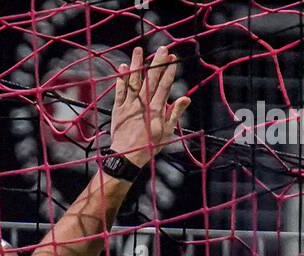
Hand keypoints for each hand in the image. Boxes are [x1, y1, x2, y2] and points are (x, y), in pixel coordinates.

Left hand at [110, 45, 189, 168]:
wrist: (126, 158)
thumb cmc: (148, 147)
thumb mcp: (166, 133)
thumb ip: (174, 114)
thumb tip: (185, 98)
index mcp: (156, 109)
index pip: (164, 86)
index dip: (169, 71)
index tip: (173, 59)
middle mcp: (143, 104)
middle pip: (151, 79)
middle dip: (157, 63)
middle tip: (162, 48)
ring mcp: (129, 105)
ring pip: (134, 81)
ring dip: (137, 64)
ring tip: (139, 50)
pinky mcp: (118, 109)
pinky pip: (120, 92)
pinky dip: (121, 79)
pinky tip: (123, 67)